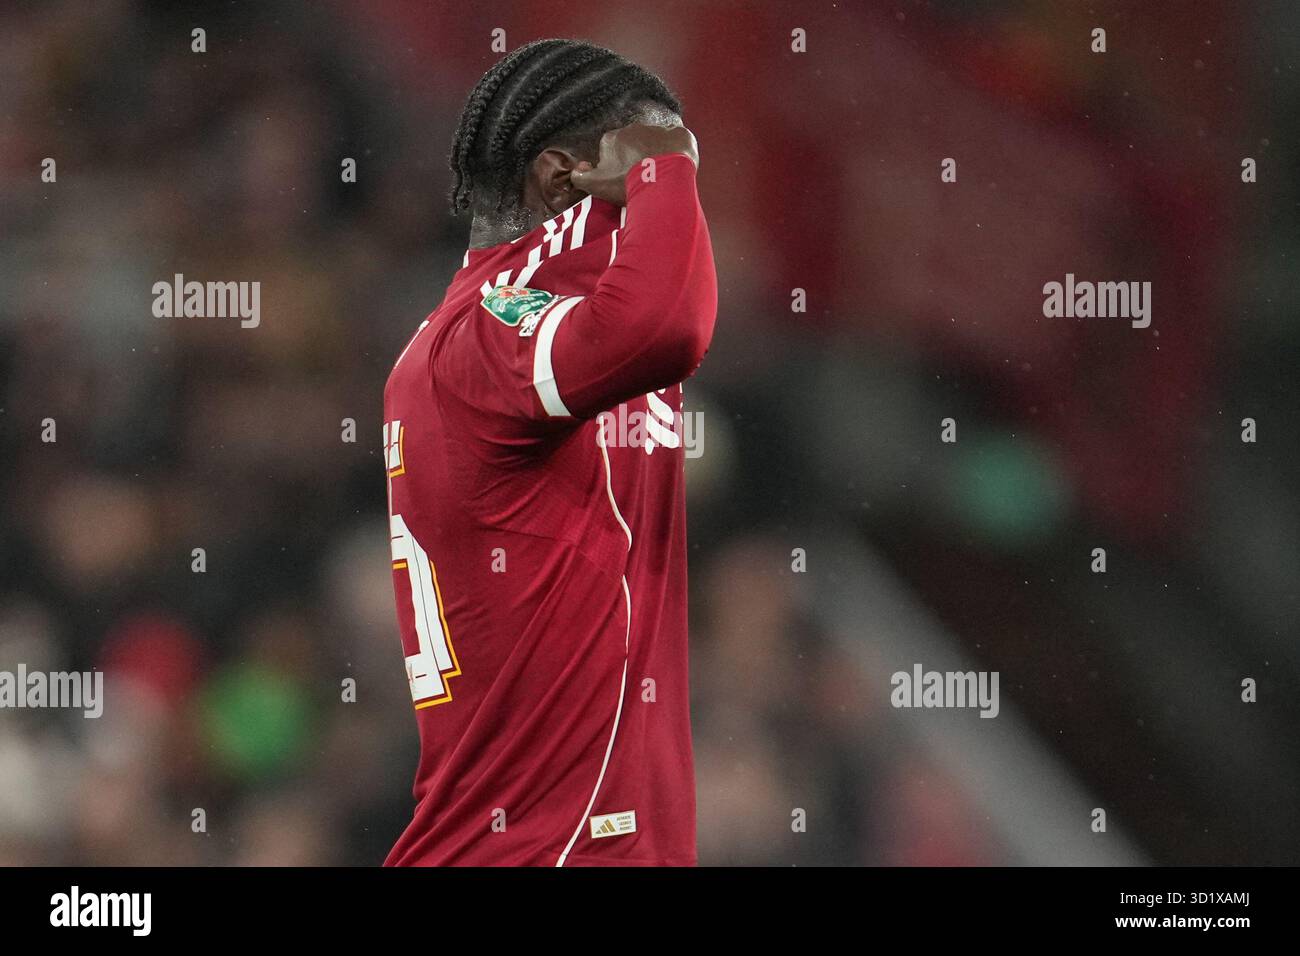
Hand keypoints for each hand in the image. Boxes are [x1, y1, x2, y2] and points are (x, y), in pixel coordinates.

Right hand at [569, 123, 698, 205]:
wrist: (660, 184)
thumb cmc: (627, 184)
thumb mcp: (596, 185)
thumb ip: (580, 177)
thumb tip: (577, 170)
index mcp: (613, 139)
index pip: (613, 150)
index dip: (618, 166)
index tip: (624, 180)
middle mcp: (635, 129)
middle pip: (635, 144)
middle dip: (638, 158)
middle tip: (643, 180)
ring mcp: (659, 130)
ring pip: (657, 142)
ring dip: (658, 155)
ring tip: (662, 177)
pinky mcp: (680, 135)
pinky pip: (679, 140)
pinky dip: (679, 152)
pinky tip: (678, 167)